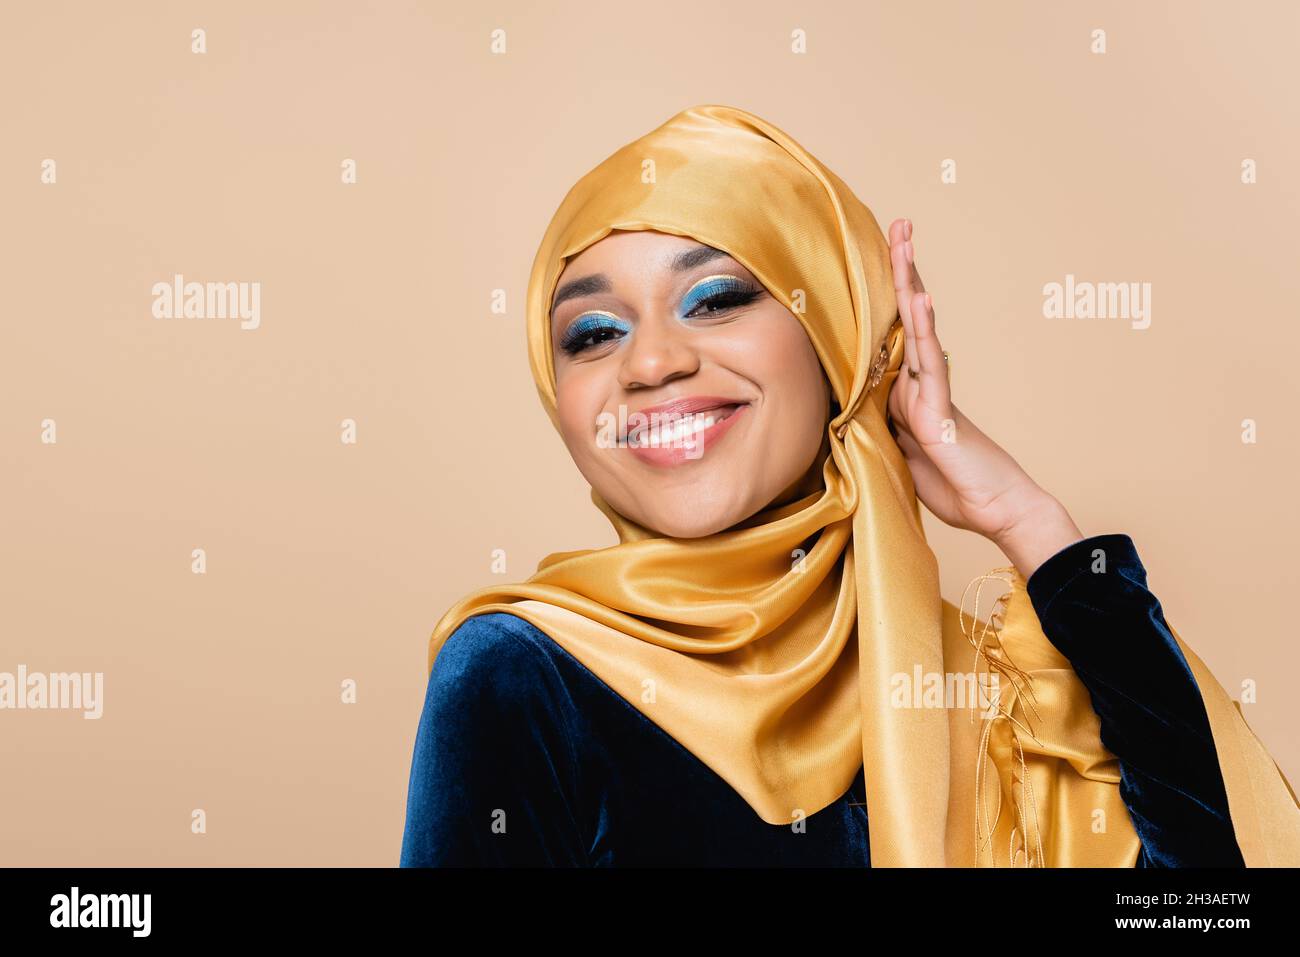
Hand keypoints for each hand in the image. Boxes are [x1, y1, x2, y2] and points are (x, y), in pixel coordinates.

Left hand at [884, 218, 1083, 578]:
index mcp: (910, 392)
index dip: (884, 301)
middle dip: (899, 271)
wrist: (997, 509)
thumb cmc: (955, 486)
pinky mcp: (941, 408)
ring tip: (904, 237)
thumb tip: (858, 408)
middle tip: (898, 225)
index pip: (892, 338)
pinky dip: (924, 329)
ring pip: (915, 327)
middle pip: (905, 318)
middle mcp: (923, 382)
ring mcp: (933, 390)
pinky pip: (930, 363)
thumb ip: (885, 427)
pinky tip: (921, 297)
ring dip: (909, 281)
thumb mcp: (901, 455)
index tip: (877, 261)